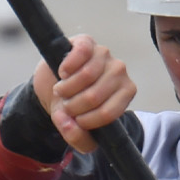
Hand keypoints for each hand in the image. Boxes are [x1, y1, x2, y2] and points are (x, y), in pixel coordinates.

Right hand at [33, 35, 135, 154]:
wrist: (54, 83)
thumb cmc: (71, 104)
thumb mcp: (74, 127)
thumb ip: (76, 136)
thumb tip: (70, 126)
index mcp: (125, 93)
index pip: (108, 113)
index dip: (86, 121)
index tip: (76, 121)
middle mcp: (119, 72)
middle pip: (94, 96)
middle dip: (73, 106)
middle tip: (66, 105)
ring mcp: (104, 55)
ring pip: (87, 75)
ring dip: (66, 88)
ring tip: (61, 91)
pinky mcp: (87, 42)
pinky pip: (81, 53)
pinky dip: (67, 67)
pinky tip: (63, 72)